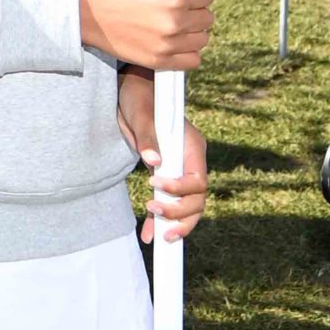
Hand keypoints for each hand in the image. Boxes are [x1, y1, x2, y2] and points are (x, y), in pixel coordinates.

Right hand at [80, 0, 214, 71]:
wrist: (88, 13)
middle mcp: (174, 22)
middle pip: (207, 19)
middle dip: (196, 10)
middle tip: (178, 6)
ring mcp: (166, 45)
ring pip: (202, 40)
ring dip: (193, 31)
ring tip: (175, 23)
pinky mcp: (158, 61)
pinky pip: (192, 61)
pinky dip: (188, 51)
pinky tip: (175, 41)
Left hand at [117, 73, 208, 243]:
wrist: (132, 93)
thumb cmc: (139, 97)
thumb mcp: (141, 114)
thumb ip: (148, 137)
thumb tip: (154, 161)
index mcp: (191, 145)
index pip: (198, 178)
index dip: (181, 188)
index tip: (155, 184)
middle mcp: (189, 160)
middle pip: (198, 198)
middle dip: (180, 212)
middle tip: (153, 212)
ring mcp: (179, 170)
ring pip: (189, 206)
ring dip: (176, 222)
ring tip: (157, 234)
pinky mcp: (165, 176)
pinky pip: (170, 204)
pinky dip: (161, 221)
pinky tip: (150, 235)